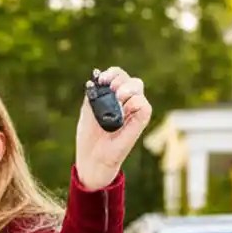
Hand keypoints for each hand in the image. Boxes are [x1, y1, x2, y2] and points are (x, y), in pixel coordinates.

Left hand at [74, 66, 152, 190]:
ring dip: (126, 88)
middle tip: (110, 88)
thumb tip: (97, 81)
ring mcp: (134, 113)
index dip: (112, 73)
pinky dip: (135, 102)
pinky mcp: (140, 123)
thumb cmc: (89, 138)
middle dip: (119, 78)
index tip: (101, 79)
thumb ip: (94, 95)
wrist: (91, 159)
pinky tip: (123, 109)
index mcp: (113, 98)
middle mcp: (126, 103)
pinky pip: (145, 106)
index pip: (119, 76)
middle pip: (131, 79)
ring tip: (116, 99)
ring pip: (139, 88)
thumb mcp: (87, 111)